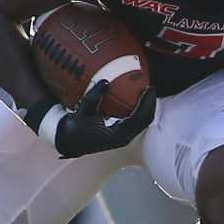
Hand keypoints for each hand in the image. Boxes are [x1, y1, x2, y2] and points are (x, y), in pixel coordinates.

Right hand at [29, 81, 156, 158]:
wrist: (71, 141)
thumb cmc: (77, 127)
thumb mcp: (83, 110)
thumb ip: (94, 96)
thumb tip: (105, 82)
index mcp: (118, 133)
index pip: (138, 117)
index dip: (146, 103)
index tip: (148, 88)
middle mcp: (124, 137)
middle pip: (145, 120)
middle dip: (151, 104)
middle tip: (151, 88)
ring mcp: (124, 137)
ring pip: (143, 122)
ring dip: (147, 107)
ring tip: (148, 93)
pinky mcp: (122, 135)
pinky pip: (137, 122)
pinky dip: (141, 111)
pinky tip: (138, 100)